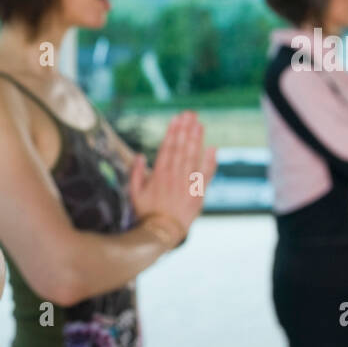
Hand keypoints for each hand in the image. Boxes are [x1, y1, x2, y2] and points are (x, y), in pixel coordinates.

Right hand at [128, 112, 215, 240]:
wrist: (162, 232)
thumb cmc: (146, 213)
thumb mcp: (134, 193)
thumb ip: (135, 173)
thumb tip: (139, 156)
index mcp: (158, 174)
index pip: (166, 148)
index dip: (172, 132)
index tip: (176, 118)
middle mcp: (174, 176)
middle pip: (181, 148)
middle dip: (185, 129)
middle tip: (190, 114)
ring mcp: (187, 184)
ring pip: (193, 157)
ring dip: (196, 139)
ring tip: (199, 124)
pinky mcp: (198, 192)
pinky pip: (206, 174)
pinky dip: (210, 161)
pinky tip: (212, 148)